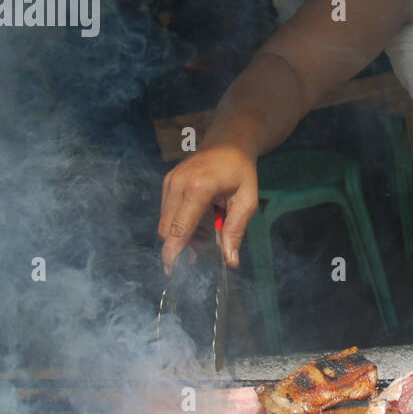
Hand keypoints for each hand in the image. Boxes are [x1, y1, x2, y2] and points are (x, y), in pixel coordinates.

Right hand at [159, 143, 258, 272]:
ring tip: (207, 231)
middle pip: (167, 229)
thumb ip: (236, 231)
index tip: (171, 271)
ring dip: (182, 235)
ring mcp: (170, 182)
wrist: (229, 142)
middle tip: (206, 247)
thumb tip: (230, 261)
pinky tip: (199, 220)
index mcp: (199, 188)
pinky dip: (179, 224)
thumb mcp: (247, 201)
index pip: (179, 227)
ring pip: (165, 223)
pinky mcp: (167, 182)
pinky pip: (166, 213)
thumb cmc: (241, 172)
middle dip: (183, 246)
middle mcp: (178, 184)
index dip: (173, 252)